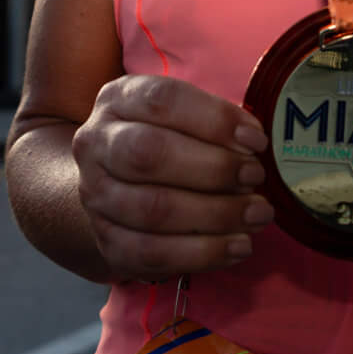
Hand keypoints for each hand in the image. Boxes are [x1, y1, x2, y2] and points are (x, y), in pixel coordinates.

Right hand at [74, 75, 272, 280]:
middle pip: (149, 154)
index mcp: (118, 100)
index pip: (161, 100)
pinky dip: (202, 253)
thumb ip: (215, 124)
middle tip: (255, 177)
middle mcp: (96, 144)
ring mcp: (95, 195)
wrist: (116, 186)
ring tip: (257, 214)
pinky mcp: (107, 241)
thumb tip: (252, 144)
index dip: (213, 120)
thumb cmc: (165, 142)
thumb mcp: (182, 116)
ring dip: (215, 214)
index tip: (255, 140)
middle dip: (213, 168)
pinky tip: (237, 246)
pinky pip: (152, 252)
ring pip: (152, 209)